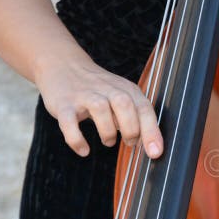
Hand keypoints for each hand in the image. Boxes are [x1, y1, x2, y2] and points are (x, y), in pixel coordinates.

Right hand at [35, 55, 163, 158]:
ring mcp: (84, 95)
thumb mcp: (121, 96)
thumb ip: (135, 116)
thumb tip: (149, 144)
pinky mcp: (63, 104)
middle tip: (129, 142)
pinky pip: (69, 122)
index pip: (144, 108)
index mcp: (126, 89)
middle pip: (125, 105)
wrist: (62, 65)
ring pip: (100, 109)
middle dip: (131, 129)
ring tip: (109, 141)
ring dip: (108, 132)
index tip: (155, 152)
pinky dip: (77, 139)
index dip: (151, 131)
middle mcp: (107, 89)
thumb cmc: (98, 90)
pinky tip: (84, 150)